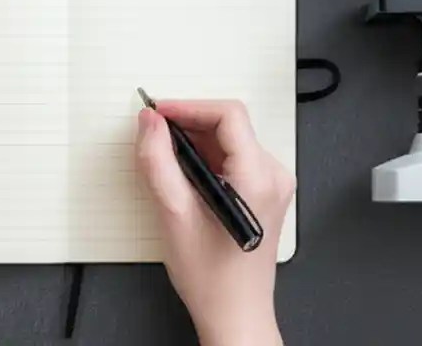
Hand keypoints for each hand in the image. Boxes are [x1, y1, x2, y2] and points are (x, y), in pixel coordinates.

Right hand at [135, 100, 293, 345]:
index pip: (227, 114)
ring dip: (194, 142)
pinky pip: (232, 158)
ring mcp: (271, 185)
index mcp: (258, 178)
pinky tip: (182, 177)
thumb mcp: (173, 214)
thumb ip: (157, 160)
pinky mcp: (263, 193)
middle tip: (153, 136)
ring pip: (229, 140)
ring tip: (164, 161)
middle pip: (229, 125)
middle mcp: (273, 176)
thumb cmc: (213, 278)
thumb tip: (149, 123)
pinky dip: (204, 158)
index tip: (157, 114)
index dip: (188, 106)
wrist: (235, 314)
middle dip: (187, 124)